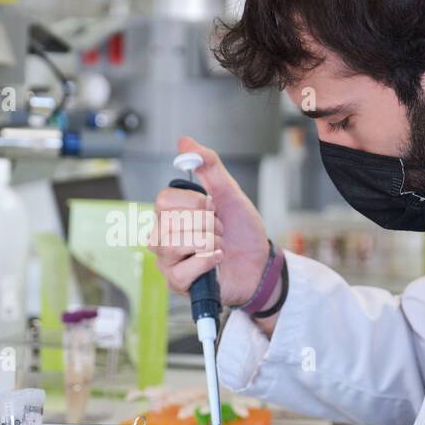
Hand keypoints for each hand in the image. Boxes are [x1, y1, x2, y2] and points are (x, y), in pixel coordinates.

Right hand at [147, 135, 269, 306]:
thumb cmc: (241, 231)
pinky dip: (207, 261)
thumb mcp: (229, 192)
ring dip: (207, 241)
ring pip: (172, 244)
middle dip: (205, 223)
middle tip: (218, 229)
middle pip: (168, 221)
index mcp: (172, 213)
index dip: (194, 202)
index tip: (213, 207)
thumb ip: (208, 165)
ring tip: (219, 244)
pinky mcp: (177, 283)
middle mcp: (163, 236)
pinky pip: (182, 270)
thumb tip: (184, 141)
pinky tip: (217, 259)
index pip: (164, 199)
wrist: (261, 262)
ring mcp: (167, 261)